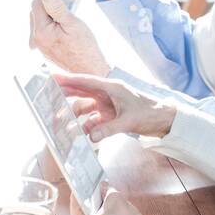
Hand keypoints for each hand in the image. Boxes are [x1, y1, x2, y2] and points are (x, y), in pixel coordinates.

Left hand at [29, 0, 110, 74]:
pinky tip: (64, 31)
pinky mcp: (42, 48)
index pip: (36, 4)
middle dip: (49, 7)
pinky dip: (51, 26)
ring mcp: (38, 45)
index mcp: (40, 32)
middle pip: (36, 12)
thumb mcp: (73, 24)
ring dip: (50, 16)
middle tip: (66, 12)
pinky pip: (43, 30)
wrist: (88, 70)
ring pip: (39, 20)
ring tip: (67, 23)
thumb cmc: (84, 49)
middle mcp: (35, 39)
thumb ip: (57, 8)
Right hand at [51, 71, 176, 140]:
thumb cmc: (150, 113)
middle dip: (65, 95)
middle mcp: (107, 94)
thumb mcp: (129, 121)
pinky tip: (82, 135)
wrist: (165, 121)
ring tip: (63, 123)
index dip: (68, 79)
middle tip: (48, 97)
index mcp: (111, 88)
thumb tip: (91, 137)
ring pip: (85, 108)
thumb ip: (109, 129)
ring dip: (75, 116)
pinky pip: (93, 121)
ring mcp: (108, 106)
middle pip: (81, 93)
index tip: (53, 78)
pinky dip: (87, 127)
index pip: (85, 81)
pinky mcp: (110, 116)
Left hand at [69, 189, 142, 214]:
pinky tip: (108, 212)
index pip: (76, 203)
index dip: (81, 190)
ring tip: (102, 199)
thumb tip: (102, 186)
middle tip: (94, 189)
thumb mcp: (115, 199)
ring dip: (95, 210)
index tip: (83, 183)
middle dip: (89, 200)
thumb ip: (105, 190)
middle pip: (82, 213)